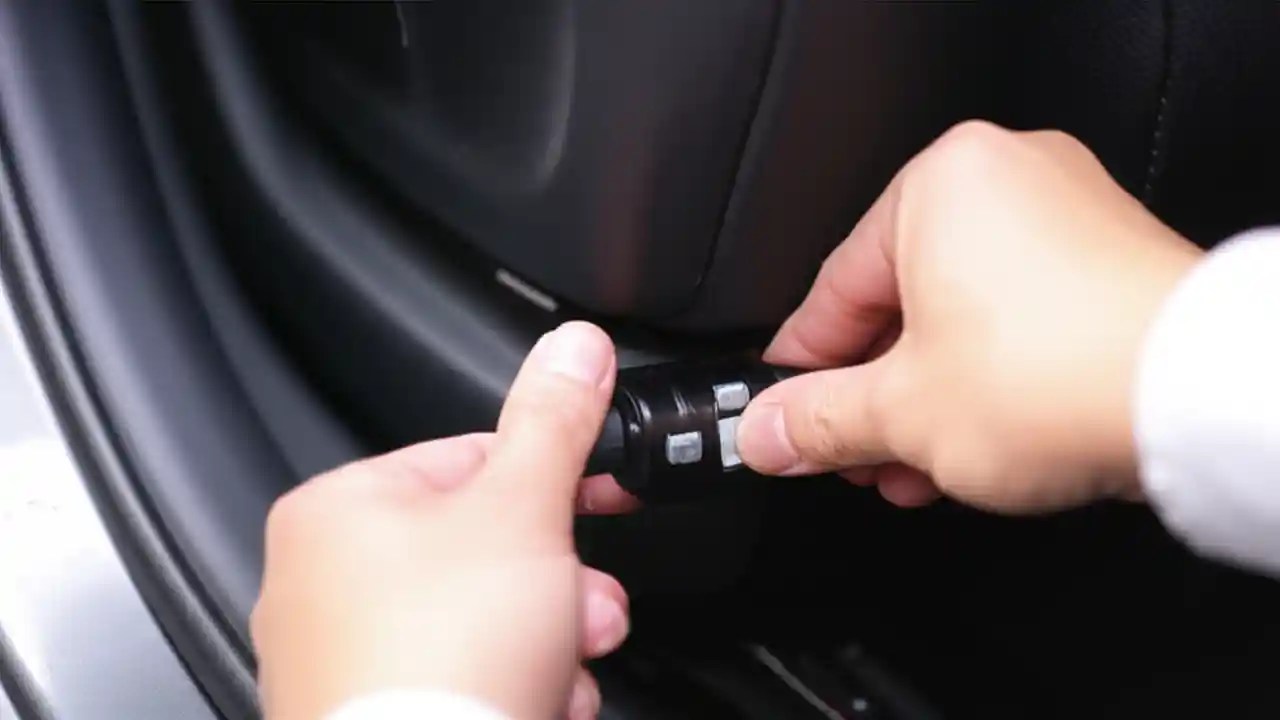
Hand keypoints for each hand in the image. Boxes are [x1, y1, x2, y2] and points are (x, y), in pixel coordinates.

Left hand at [252, 322, 629, 719]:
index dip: (550, 481)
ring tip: (565, 665)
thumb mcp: (522, 510)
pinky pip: (456, 681)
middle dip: (558, 582)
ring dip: (545, 641)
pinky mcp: (367, 718)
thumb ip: (552, 421)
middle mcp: (319, 584)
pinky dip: (506, 688)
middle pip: (480, 551)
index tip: (600, 499)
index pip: (468, 458)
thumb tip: (573, 347)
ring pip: (477, 624)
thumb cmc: (444, 659)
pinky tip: (535, 703)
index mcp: (339, 510)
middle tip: (588, 604)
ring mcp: (338, 662)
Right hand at [736, 121, 1203, 512]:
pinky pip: (1017, 323)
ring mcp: (1066, 218)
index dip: (800, 367)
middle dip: (872, 400)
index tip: (783, 412)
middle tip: (849, 454)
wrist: (1198, 400)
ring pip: (959, 322)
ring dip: (925, 404)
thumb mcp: (902, 411)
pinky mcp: (1110, 265)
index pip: (835, 289)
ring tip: (910, 469)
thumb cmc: (1064, 373)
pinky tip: (969, 448)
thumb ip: (818, 420)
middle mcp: (1006, 182)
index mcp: (940, 183)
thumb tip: (768, 431)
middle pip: (900, 307)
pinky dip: (985, 384)